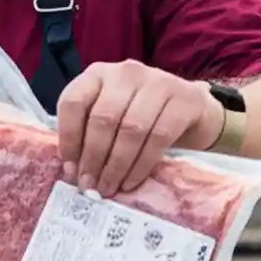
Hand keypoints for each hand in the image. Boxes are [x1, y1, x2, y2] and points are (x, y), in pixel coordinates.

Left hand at [56, 60, 223, 197]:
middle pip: (103, 118)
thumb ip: (87, 133)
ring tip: (108, 188)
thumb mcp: (110, 116)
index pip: (73, 101)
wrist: (192, 111)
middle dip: (93, 158)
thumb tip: (70, 171)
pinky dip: (141, 165)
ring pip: (131, 129)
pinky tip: (131, 182)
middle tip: (89, 186)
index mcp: (98, 74)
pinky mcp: (185, 99)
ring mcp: (158, 82)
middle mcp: (126, 72)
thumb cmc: (140, 117)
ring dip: (116, 165)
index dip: (68, 138)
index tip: (69, 169)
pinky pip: (158, 137)